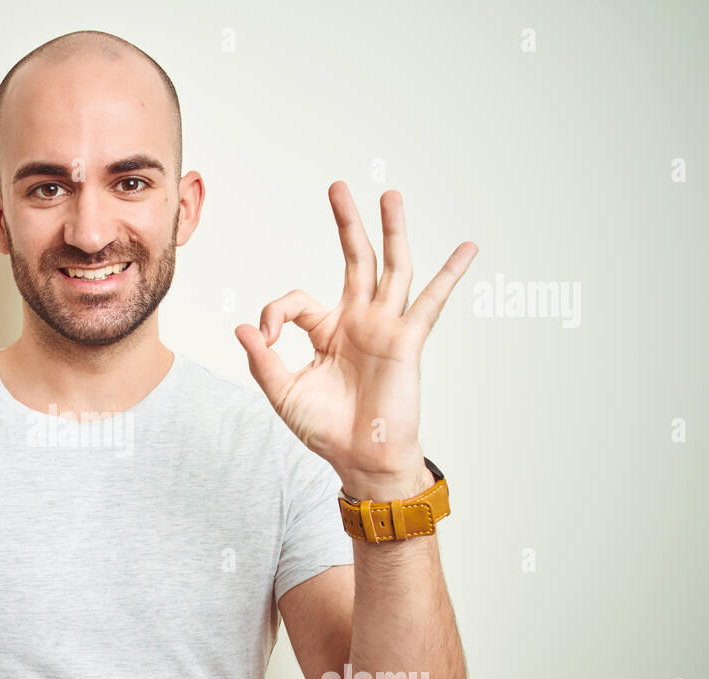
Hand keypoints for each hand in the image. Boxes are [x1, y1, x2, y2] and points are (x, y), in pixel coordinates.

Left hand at [236, 182, 476, 500]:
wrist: (360, 460)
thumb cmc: (325, 430)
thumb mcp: (283, 393)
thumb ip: (262, 360)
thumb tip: (241, 327)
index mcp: (327, 332)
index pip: (297, 301)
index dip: (273, 313)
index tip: (263, 338)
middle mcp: (358, 322)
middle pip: (354, 261)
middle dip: (346, 224)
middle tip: (337, 187)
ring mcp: (384, 328)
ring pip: (390, 269)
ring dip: (391, 232)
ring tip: (391, 196)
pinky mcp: (406, 342)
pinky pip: (430, 303)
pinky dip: (450, 275)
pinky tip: (467, 249)